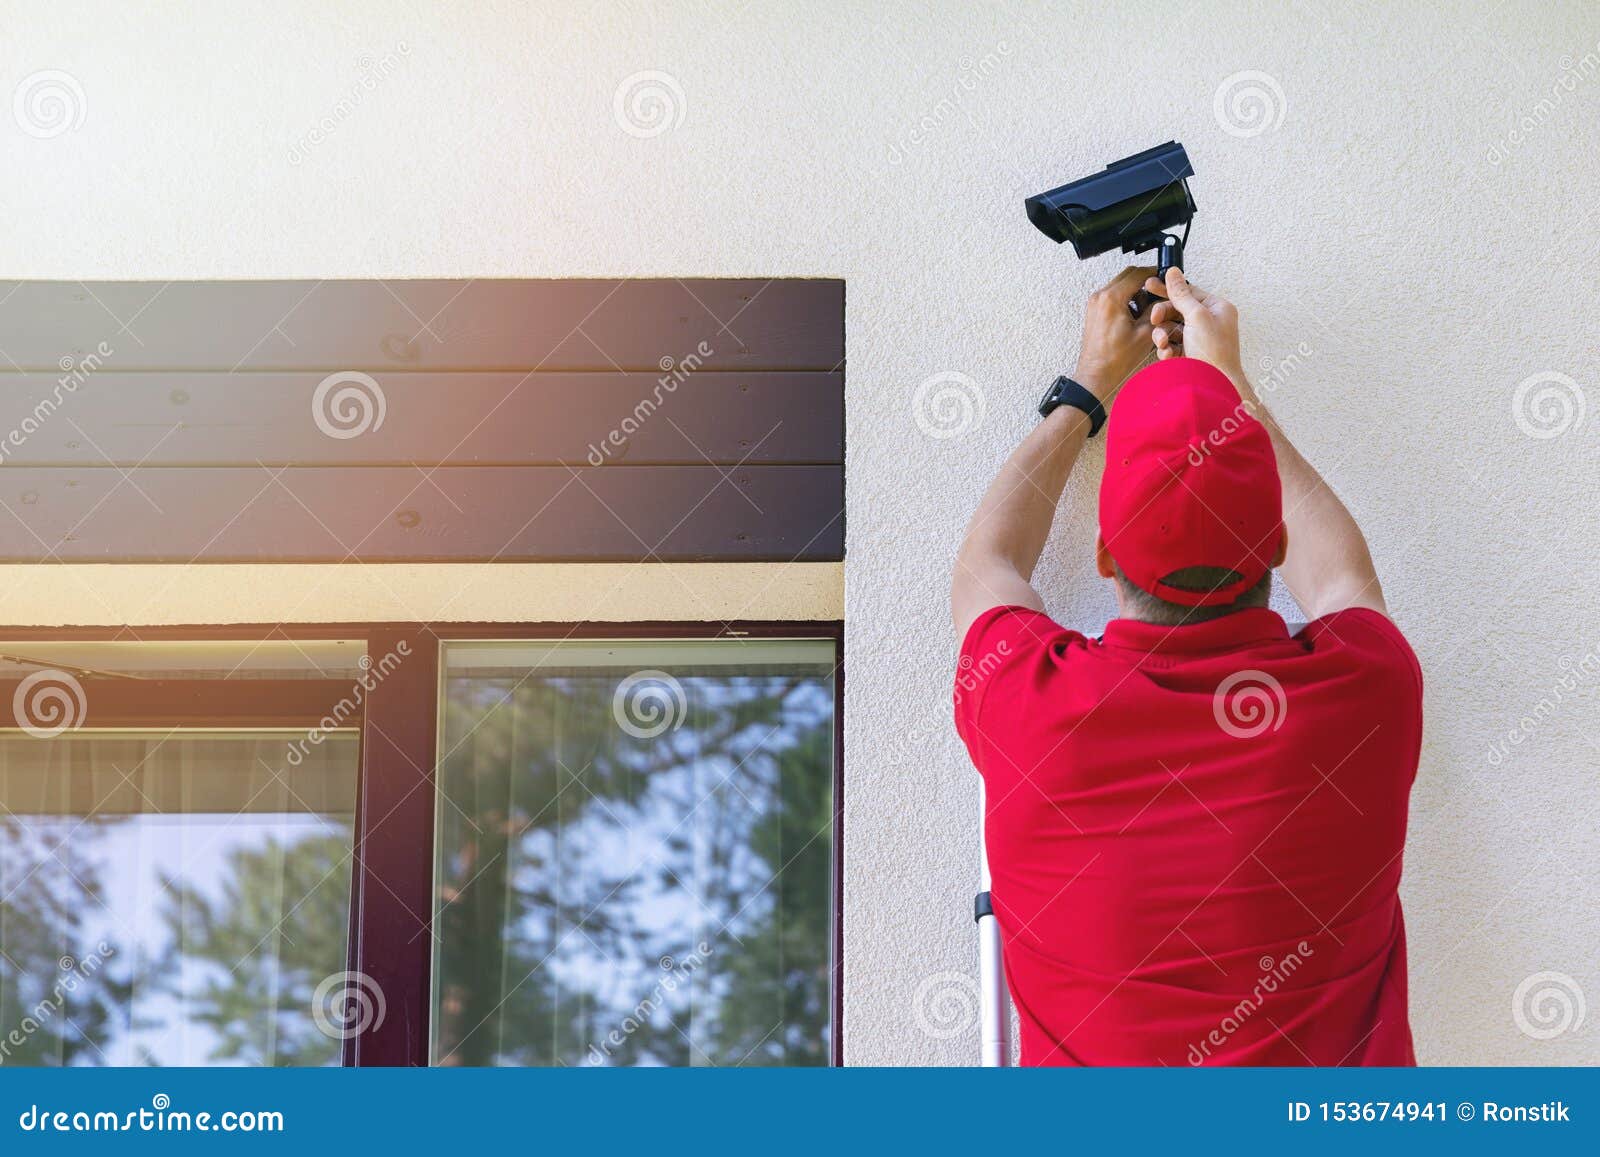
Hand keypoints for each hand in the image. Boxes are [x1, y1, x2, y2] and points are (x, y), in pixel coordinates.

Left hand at [1073, 265, 1155, 399]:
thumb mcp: (1145, 333)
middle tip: (1157, 294)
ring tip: (1145, 310)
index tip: (1164, 278)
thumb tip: (1162, 298)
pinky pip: (1112, 296)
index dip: (1155, 274)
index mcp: (1111, 299)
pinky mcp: (1094, 311)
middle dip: (1145, 282)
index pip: (1138, 274)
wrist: (1096, 375)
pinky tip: (1134, 316)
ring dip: (1135, 291)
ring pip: (1120, 285)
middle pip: (1127, 275)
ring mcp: (1094, 303)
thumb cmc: (1115, 360)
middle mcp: (1099, 297)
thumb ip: (1155, 310)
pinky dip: (1125, 300)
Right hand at [1142, 268, 1243, 381]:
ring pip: (1171, 328)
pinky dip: (1166, 348)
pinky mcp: (1188, 353)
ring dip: (1163, 335)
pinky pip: (1171, 344)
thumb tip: (1174, 273)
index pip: (1189, 292)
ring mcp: (1198, 339)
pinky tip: (1168, 353)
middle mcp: (1209, 322)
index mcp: (1217, 309)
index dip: (1169, 289)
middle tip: (1154, 319)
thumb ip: (1182, 294)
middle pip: (1177, 310)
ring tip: (1163, 342)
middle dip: (1163, 316)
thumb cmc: (1216, 354)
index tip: (1151, 285)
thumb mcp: (1197, 316)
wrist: (1213, 387)